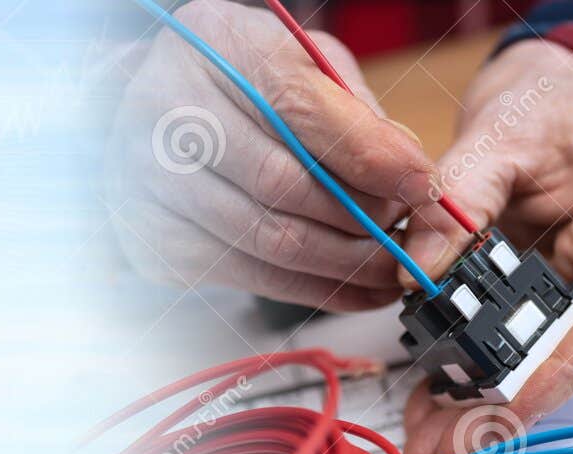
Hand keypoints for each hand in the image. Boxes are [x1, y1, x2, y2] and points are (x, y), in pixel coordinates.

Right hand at [104, 0, 436, 310]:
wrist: (155, 108)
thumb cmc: (240, 80)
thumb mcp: (300, 62)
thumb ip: (352, 110)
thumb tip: (408, 177)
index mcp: (213, 45)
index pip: (299, 108)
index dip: (371, 155)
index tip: (423, 186)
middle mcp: (165, 110)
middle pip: (283, 184)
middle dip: (363, 217)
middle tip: (407, 230)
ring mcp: (149, 180)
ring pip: (270, 240)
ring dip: (346, 262)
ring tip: (390, 262)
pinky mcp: (156, 237)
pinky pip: (251, 276)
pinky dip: (316, 289)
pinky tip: (355, 286)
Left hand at [399, 40, 572, 453]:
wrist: (566, 88)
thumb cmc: (552, 101)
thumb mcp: (502, 129)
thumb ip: (459, 195)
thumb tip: (418, 270)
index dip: (559, 371)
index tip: (507, 411)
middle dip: (505, 406)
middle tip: (441, 446)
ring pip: (545, 361)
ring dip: (486, 402)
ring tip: (426, 437)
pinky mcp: (553, 292)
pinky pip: (522, 342)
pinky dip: (478, 372)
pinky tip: (432, 400)